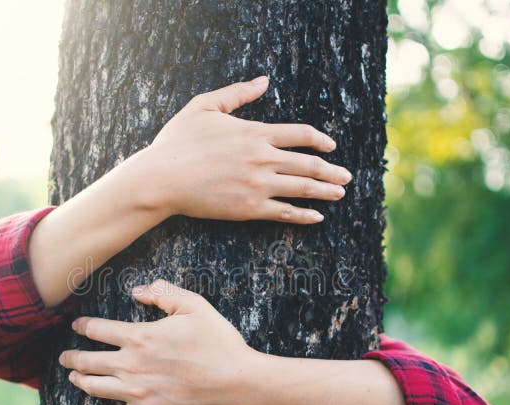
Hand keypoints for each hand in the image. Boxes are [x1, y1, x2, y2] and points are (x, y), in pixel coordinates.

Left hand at [59, 280, 261, 404]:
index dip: (82, 327)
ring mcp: (137, 392)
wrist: (235, 382)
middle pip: (88, 361)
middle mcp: (131, 365)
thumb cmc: (217, 341)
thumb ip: (163, 292)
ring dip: (80, 381)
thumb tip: (137, 290)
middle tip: (63, 357)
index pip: (98, 330)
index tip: (76, 326)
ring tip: (74, 377)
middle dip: (71, 358)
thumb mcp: (194, 305)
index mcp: (139, 337)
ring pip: (95, 388)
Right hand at [139, 76, 351, 223]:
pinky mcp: (249, 208)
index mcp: (255, 132)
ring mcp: (258, 185)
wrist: (162, 178)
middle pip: (309, 163)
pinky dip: (304, 216)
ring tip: (340, 193)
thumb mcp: (205, 106)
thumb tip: (264, 81)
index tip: (331, 146)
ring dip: (326, 191)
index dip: (320, 140)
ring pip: (303, 188)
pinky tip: (317, 217)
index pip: (300, 134)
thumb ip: (238, 94)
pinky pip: (285, 212)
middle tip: (346, 176)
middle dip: (332, 170)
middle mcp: (263, 158)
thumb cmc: (178, 142)